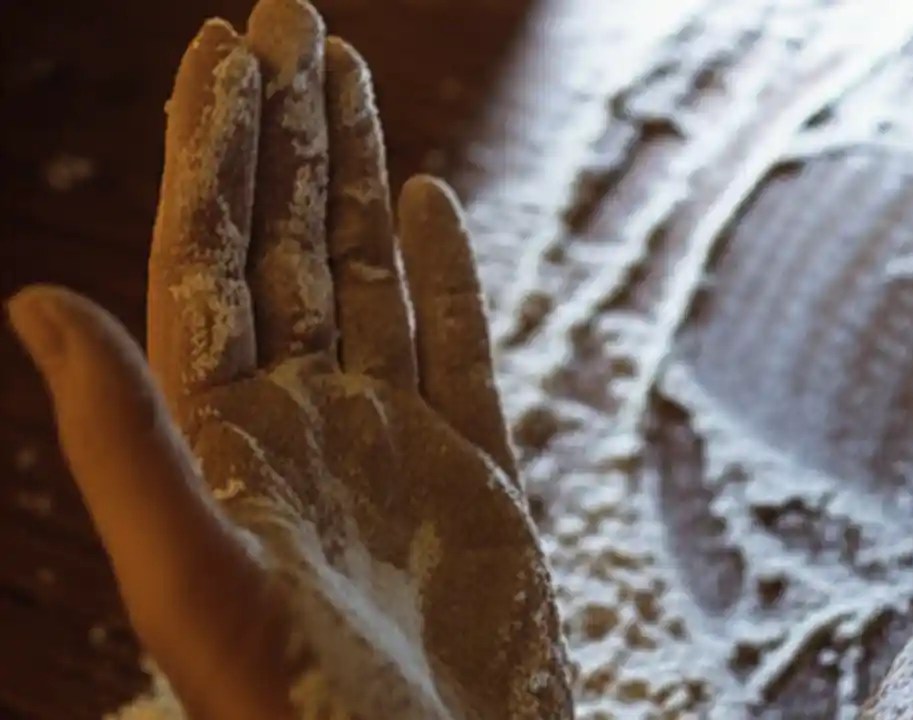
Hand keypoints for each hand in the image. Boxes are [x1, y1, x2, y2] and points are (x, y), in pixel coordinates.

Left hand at [7, 1, 572, 717]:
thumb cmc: (306, 712)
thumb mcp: (193, 577)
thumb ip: (123, 440)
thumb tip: (31, 297)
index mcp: (228, 436)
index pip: (212, 260)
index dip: (210, 153)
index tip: (222, 51)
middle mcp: (304, 419)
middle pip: (290, 246)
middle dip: (285, 132)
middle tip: (291, 19)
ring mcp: (393, 437)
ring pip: (369, 277)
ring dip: (356, 176)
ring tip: (348, 78)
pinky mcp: (473, 469)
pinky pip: (456, 347)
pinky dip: (446, 272)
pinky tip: (428, 200)